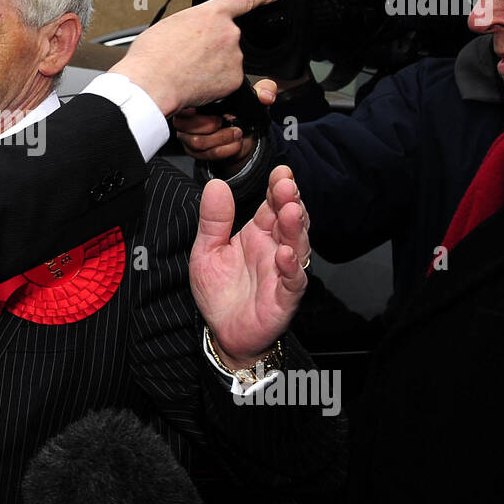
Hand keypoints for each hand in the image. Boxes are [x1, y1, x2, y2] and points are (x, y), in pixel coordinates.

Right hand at [110, 0, 282, 115]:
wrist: (151, 83)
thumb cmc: (152, 57)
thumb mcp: (170, 26)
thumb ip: (192, 25)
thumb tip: (194, 35)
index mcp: (212, 13)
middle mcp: (229, 33)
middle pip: (227, 40)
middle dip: (212, 50)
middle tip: (188, 58)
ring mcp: (234, 57)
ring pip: (227, 63)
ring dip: (210, 68)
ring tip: (186, 72)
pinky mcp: (234, 80)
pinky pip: (226, 83)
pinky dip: (213, 86)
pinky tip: (194, 84)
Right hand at [173, 78, 277, 170]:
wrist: (241, 133)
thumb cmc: (240, 110)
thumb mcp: (254, 97)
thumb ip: (263, 90)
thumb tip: (267, 96)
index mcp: (193, 100)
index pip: (180, 105)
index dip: (188, 109)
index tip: (201, 110)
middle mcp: (185, 118)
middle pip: (186, 126)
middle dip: (212, 127)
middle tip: (233, 124)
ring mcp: (187, 136)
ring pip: (197, 142)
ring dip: (221, 140)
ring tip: (237, 134)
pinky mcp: (194, 151)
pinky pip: (205, 155)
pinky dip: (224, 151)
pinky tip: (235, 144)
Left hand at [189, 164, 308, 362]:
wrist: (222, 332)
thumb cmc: (219, 291)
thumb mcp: (206, 250)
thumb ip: (213, 220)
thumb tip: (216, 185)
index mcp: (258, 234)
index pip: (272, 205)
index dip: (278, 188)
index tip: (280, 171)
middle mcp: (275, 249)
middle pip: (290, 221)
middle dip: (291, 202)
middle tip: (287, 186)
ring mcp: (282, 272)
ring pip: (297, 246)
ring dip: (295, 229)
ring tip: (290, 212)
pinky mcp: (284, 298)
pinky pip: (293, 281)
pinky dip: (291, 267)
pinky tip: (284, 254)